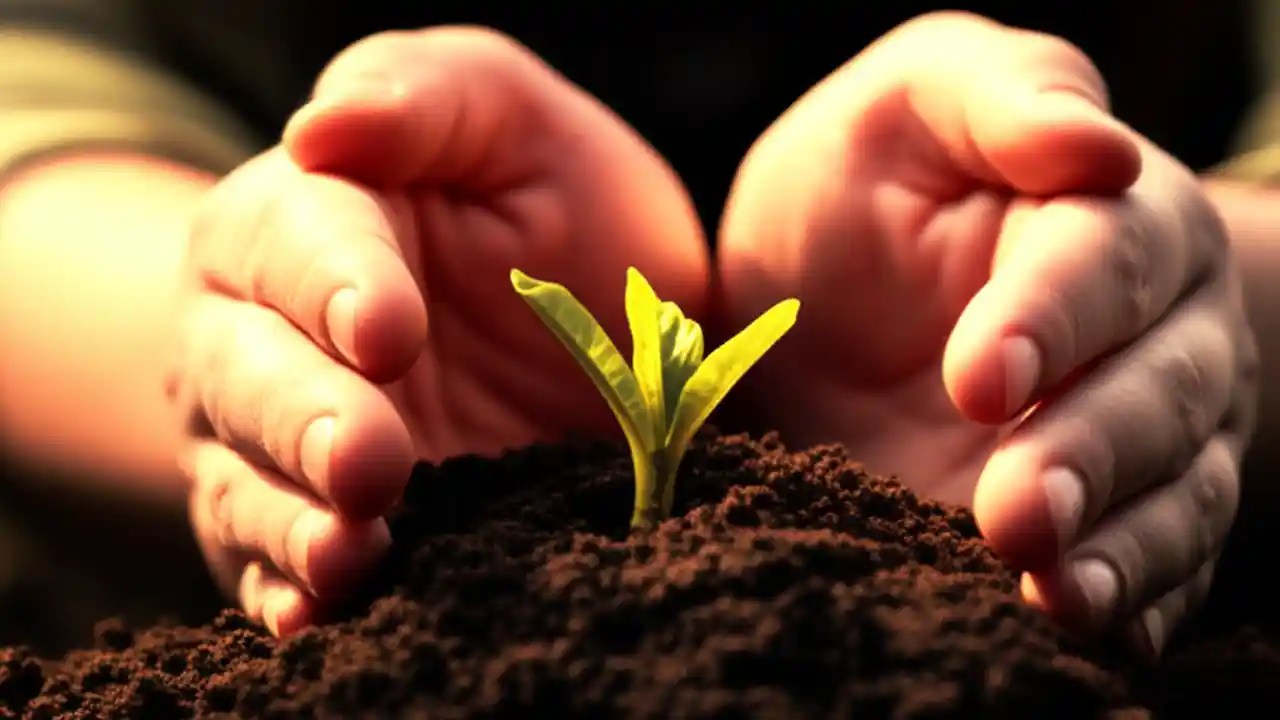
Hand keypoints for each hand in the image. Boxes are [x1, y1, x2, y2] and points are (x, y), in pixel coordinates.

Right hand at [168, 27, 708, 634]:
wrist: (586, 330)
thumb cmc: (544, 205)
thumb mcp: (507, 119)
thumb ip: (424, 96)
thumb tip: (322, 127)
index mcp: (299, 219)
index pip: (295, 243)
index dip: (336, 286)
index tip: (391, 330)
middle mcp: (261, 332)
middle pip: (249, 374)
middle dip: (304, 418)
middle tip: (370, 459)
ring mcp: (276, 441)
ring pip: (249, 484)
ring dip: (293, 522)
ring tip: (349, 551)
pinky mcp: (310, 522)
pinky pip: (274, 565)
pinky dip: (292, 592)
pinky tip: (318, 613)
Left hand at [716, 11, 1257, 655]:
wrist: (846, 300)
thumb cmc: (879, 184)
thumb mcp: (916, 102)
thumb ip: (1004, 97)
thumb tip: (1099, 144)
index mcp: (1112, 219)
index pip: (1106, 264)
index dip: (1052, 321)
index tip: (978, 379)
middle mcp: (1152, 335)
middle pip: (1154, 397)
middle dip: (1087, 457)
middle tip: (1012, 514)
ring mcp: (1134, 440)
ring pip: (1167, 502)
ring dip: (1116, 554)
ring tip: (1057, 598)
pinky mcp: (1096, 522)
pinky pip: (1143, 576)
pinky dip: (1122, 611)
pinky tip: (1086, 640)